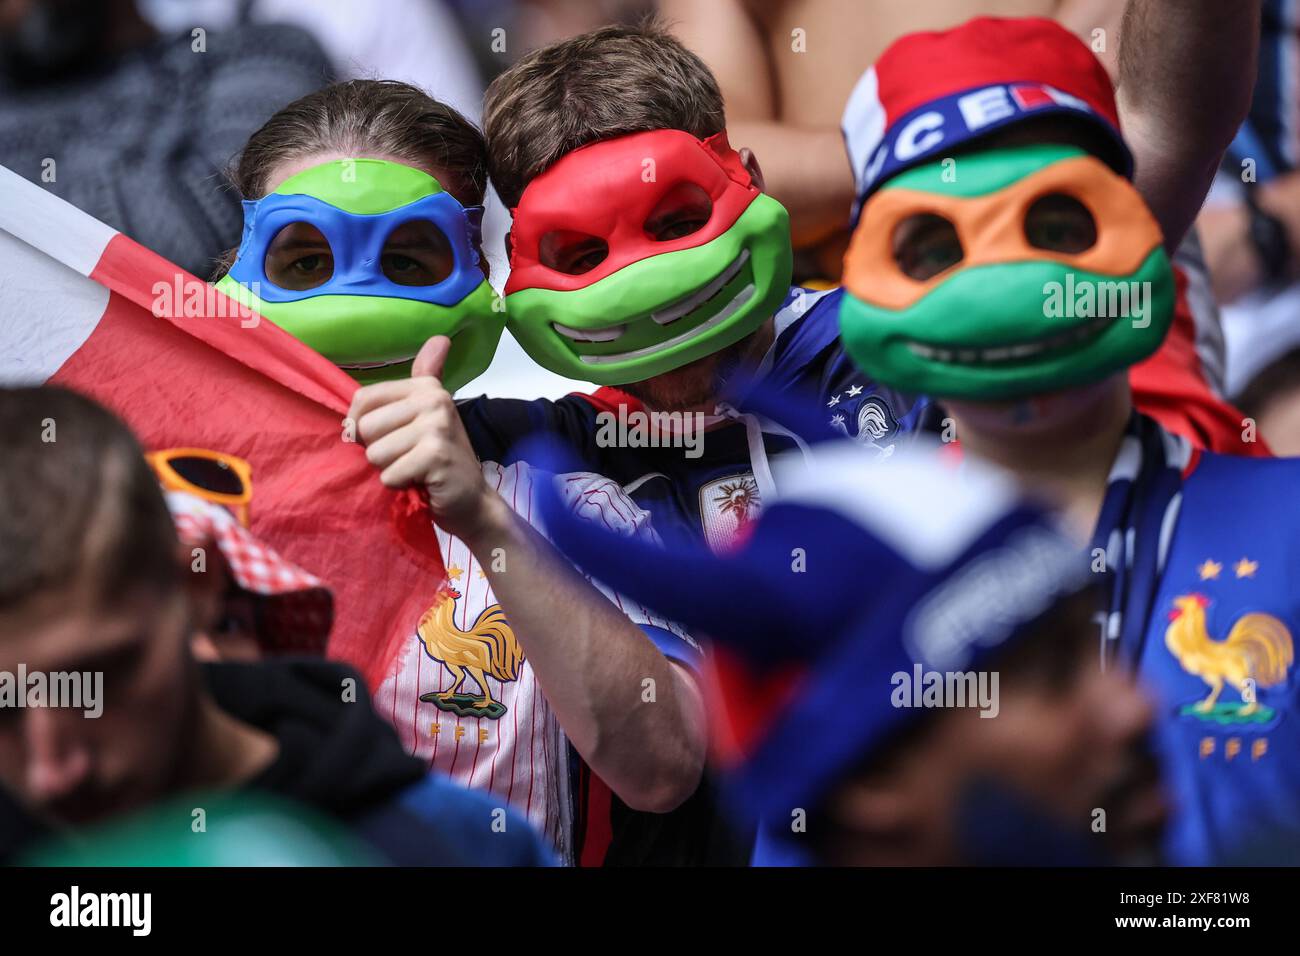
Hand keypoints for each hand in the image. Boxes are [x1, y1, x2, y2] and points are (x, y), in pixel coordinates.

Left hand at [347, 336, 503, 542]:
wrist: (472, 501)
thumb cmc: (439, 459)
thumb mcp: (429, 414)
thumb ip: (428, 375)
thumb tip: (442, 337)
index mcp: (426, 386)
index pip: (362, 400)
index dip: (364, 428)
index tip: (391, 438)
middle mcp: (434, 399)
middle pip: (365, 428)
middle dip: (379, 452)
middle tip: (408, 457)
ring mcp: (437, 426)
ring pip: (374, 453)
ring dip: (390, 470)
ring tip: (414, 470)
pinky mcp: (435, 455)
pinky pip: (389, 475)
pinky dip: (400, 486)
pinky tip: (422, 482)